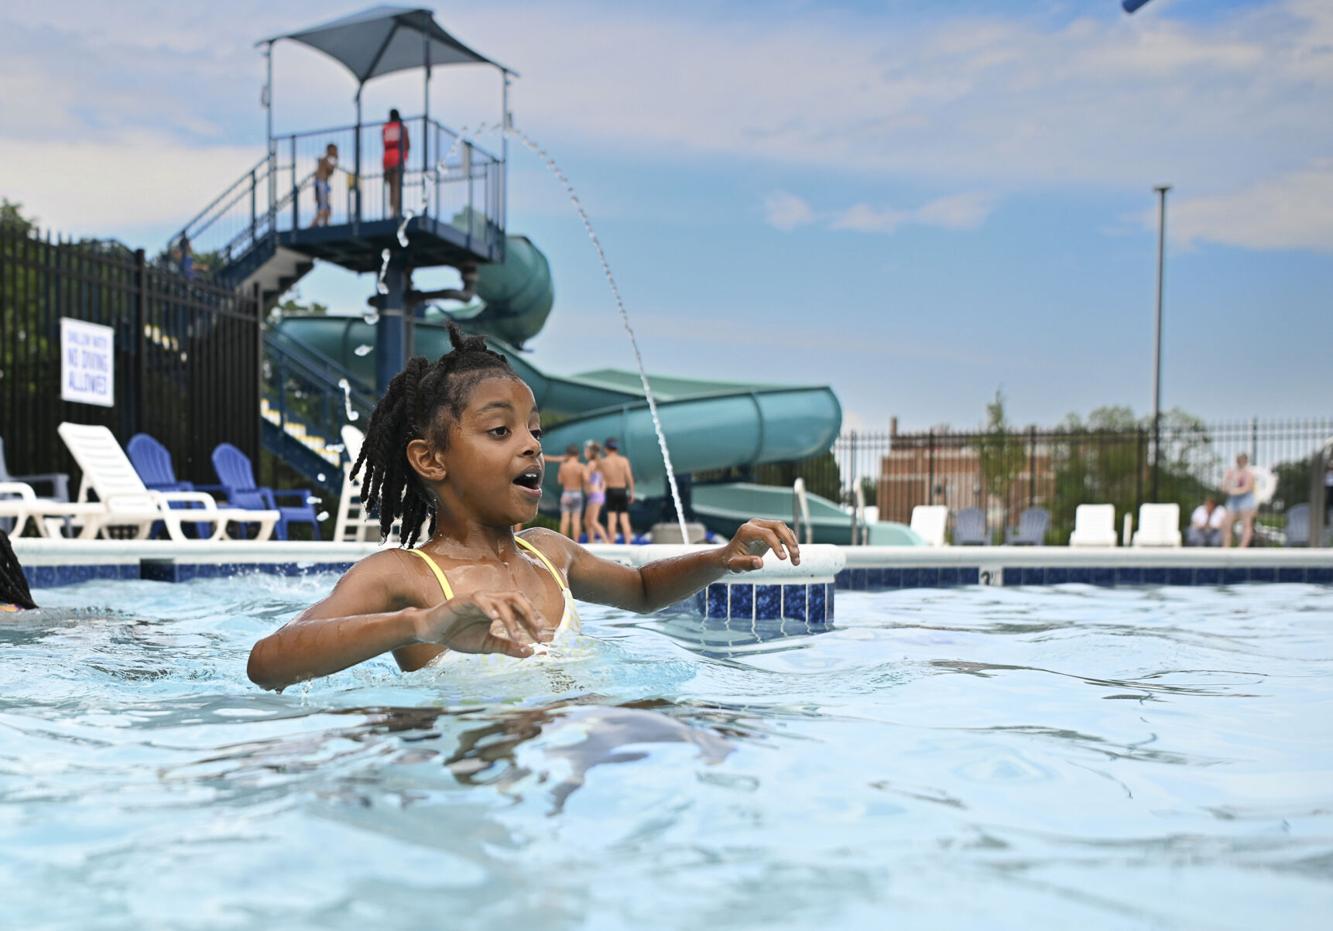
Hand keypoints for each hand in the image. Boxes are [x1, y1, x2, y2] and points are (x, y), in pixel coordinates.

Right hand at [414, 591, 550, 657]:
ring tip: (516, 634)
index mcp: (498, 609)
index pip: (522, 610)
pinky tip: (494, 619)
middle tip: (538, 631)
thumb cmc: (458, 635)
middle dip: (530, 613)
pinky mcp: (462, 600)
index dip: (535, 621)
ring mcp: (478, 599)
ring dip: (511, 618)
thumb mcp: (487, 645)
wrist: (432, 632)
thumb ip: (507, 646)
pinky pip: (479, 600)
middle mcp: (491, 600)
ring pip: (501, 600)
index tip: (544, 637)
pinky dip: (488, 608)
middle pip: (517, 598)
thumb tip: (530, 652)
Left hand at [720, 519, 800, 571]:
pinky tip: (794, 556)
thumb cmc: (731, 561)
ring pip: (783, 528)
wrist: (730, 556)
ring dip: (792, 542)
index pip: (766, 534)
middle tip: (795, 556)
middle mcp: (755, 524)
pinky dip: (790, 542)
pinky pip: (783, 532)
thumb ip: (745, 564)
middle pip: (778, 526)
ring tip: (796, 560)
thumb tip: (759, 563)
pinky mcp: (768, 529)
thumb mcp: (735, 565)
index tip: (783, 559)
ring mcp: (762, 525)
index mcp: (746, 531)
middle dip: (789, 541)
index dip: (777, 545)